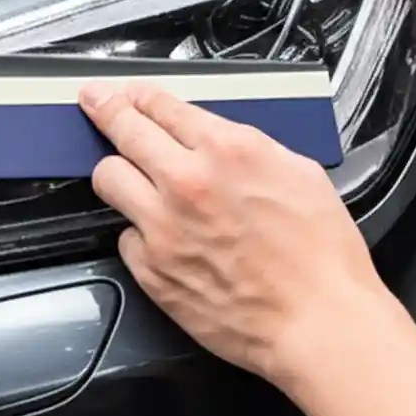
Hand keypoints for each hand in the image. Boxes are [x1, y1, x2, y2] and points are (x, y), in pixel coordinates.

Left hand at [79, 81, 400, 387]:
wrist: (317, 322)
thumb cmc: (321, 257)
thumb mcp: (299, 174)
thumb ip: (248, 149)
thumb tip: (215, 141)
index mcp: (228, 151)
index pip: (162, 106)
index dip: (139, 95)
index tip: (129, 93)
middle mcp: (187, 182)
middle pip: (122, 130)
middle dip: (105, 109)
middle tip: (94, 102)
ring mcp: (161, 226)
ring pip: (107, 178)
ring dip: (117, 173)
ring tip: (129, 178)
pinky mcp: (149, 268)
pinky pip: (125, 236)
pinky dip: (140, 234)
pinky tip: (165, 241)